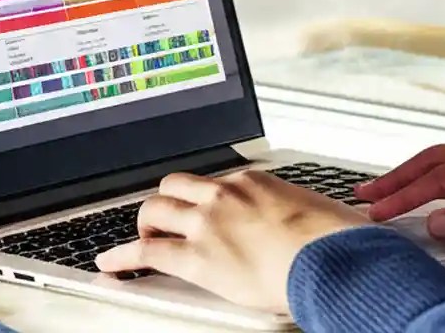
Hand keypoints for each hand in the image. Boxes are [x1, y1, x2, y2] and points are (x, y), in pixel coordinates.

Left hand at [96, 170, 367, 312]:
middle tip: (164, 220)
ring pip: (155, 210)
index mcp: (254, 182)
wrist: (330, 259)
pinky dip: (123, 257)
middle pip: (175, 186)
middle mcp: (225, 194)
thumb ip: (303, 215)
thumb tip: (320, 224)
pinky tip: (111, 263)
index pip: (214, 181)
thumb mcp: (320, 212)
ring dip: (145, 225)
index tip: (203, 207)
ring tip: (142, 239)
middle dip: (165, 203)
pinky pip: (146, 252)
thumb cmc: (334, 239)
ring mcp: (207, 223)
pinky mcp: (196, 256)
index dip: (203, 198)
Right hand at [356, 143, 444, 256]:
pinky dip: (432, 178)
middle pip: (435, 161)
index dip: (406, 196)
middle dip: (397, 178)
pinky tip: (420, 189)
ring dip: (411, 176)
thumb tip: (435, 221)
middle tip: (363, 197)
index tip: (377, 212)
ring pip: (444, 162)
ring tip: (379, 191)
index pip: (441, 178)